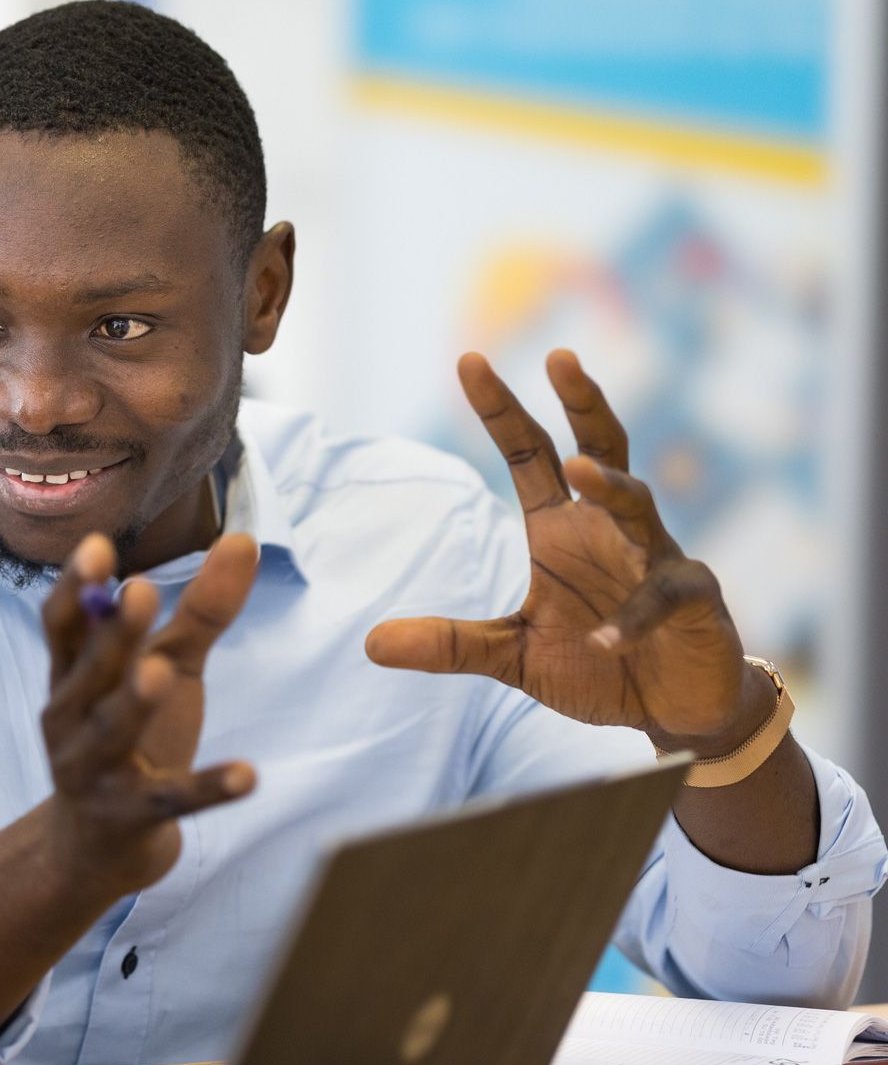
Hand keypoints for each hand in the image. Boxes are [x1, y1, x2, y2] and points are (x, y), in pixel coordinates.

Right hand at [39, 532, 259, 898]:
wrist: (100, 846)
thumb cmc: (132, 739)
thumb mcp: (168, 667)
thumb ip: (201, 609)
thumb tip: (243, 538)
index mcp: (73, 678)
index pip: (63, 626)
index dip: (74, 588)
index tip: (97, 547)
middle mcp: (70, 720)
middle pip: (89, 673)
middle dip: (113, 636)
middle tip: (141, 593)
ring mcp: (95, 771)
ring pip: (112, 732)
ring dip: (133, 702)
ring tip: (161, 673)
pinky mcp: (130, 817)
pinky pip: (171, 800)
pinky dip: (208, 788)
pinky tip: (248, 776)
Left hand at [365, 351, 767, 752]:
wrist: (672, 709)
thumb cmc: (596, 663)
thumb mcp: (512, 654)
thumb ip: (451, 644)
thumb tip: (371, 642)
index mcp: (561, 528)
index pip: (529, 453)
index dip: (500, 410)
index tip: (469, 359)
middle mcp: (608, 529)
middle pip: (598, 449)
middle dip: (581, 402)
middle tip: (559, 355)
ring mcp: (656, 558)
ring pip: (639, 505)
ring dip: (611, 487)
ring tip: (581, 470)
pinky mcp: (693, 600)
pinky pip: (662, 597)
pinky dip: (633, 618)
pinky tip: (604, 640)